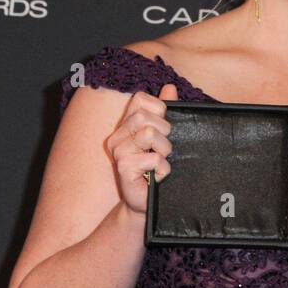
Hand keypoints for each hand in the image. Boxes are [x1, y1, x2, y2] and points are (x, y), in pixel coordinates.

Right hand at [109, 83, 177, 213]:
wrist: (147, 200)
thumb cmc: (156, 166)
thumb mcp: (163, 136)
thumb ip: (165, 111)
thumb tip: (170, 86)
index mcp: (126, 125)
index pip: (140, 99)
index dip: (159, 109)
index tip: (163, 127)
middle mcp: (118, 136)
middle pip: (145, 116)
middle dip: (165, 132)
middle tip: (163, 149)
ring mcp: (119, 152)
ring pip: (150, 134)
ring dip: (165, 150)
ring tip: (160, 162)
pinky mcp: (123, 168)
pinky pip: (154, 158)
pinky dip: (164, 168)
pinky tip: (158, 176)